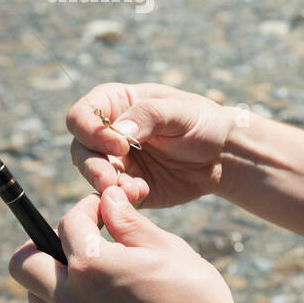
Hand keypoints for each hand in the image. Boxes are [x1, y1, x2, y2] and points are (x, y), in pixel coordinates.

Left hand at [8, 184, 249, 302]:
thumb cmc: (194, 293)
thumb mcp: (165, 246)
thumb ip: (127, 221)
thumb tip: (107, 198)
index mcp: (92, 266)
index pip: (67, 224)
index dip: (86, 207)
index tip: (103, 208)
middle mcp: (73, 300)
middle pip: (23, 264)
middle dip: (44, 242)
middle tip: (76, 237)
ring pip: (35, 295)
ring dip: (52, 275)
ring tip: (91, 268)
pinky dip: (71, 301)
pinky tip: (107, 295)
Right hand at [67, 82, 234, 208]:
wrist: (222, 155)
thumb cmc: (201, 122)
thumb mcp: (180, 111)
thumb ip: (149, 115)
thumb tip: (119, 131)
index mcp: (115, 104)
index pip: (81, 116)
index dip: (90, 131)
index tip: (118, 144)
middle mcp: (107, 134)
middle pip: (81, 149)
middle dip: (93, 165)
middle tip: (112, 178)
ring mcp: (115, 162)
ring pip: (92, 175)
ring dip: (105, 184)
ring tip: (130, 189)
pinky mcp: (126, 187)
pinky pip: (113, 196)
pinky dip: (121, 198)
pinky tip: (140, 194)